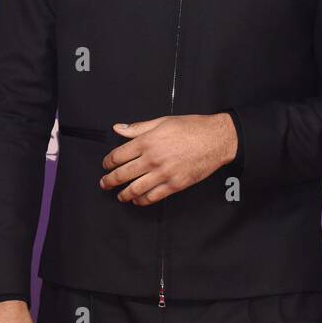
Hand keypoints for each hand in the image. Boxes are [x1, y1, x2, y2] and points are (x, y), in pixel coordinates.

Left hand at [98, 113, 237, 205]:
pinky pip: (153, 197)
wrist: (217, 139)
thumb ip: (138, 127)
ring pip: (135, 189)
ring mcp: (164, 173)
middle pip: (122, 174)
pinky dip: (142, 201)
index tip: (105, 166)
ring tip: (119, 195)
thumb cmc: (192, 128)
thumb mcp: (163, 121)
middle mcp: (153, 158)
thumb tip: (118, 128)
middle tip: (104, 184)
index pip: (118, 155)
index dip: (107, 162)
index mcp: (147, 141)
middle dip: (109, 181)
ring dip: (123, 194)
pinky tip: (137, 200)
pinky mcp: (175, 185)